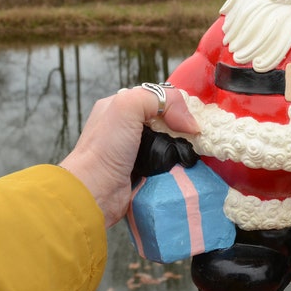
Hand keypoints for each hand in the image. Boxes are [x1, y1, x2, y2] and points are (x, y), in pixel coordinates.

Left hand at [59, 86, 199, 227]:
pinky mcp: (144, 173)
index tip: (191, 119)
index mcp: (120, 106)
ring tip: (194, 153)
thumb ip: (161, 99)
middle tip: (197, 136)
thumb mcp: (128, 105)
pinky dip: (178, 165)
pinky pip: (169, 164)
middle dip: (183, 127)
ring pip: (170, 143)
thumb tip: (190, 122)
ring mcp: (136, 151)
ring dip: (182, 148)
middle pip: (167, 120)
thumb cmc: (104, 148)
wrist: (93, 193)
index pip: (158, 98)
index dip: (177, 105)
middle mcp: (127, 127)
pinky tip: (184, 166)